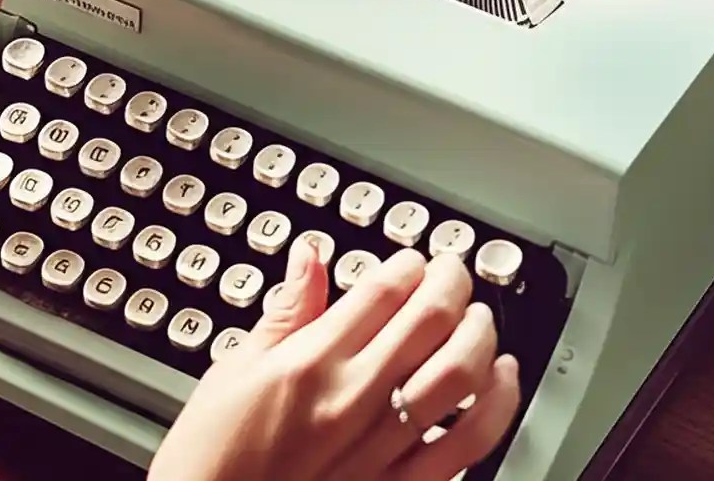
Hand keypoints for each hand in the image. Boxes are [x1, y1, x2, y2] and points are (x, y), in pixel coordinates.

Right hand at [152, 242, 520, 480]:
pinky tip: (499, 377)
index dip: (410, 264)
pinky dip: (497, 402)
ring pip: (460, 372)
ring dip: (479, 333)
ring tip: (475, 318)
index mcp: (310, 364)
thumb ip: (287, 311)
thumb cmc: (213, 456)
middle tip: (451, 274)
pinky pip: (471, 441)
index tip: (412, 262)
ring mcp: (382, 446)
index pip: (383, 291)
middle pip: (431, 319)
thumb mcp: (235, 369)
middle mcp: (352, 400)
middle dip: (452, 282)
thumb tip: (309, 257)